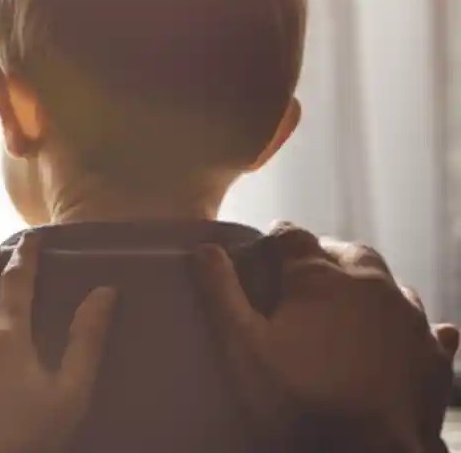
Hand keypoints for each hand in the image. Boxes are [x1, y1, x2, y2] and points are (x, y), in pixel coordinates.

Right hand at [195, 222, 458, 451]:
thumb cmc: (299, 400)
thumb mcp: (242, 348)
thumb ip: (222, 294)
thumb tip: (205, 250)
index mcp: (320, 279)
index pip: (293, 237)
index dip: (275, 238)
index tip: (264, 247)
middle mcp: (372, 286)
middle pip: (348, 253)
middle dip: (326, 255)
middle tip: (306, 271)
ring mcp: (410, 320)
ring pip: (391, 284)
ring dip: (369, 286)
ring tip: (349, 302)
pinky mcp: (433, 356)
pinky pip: (431, 328)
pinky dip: (415, 326)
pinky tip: (410, 333)